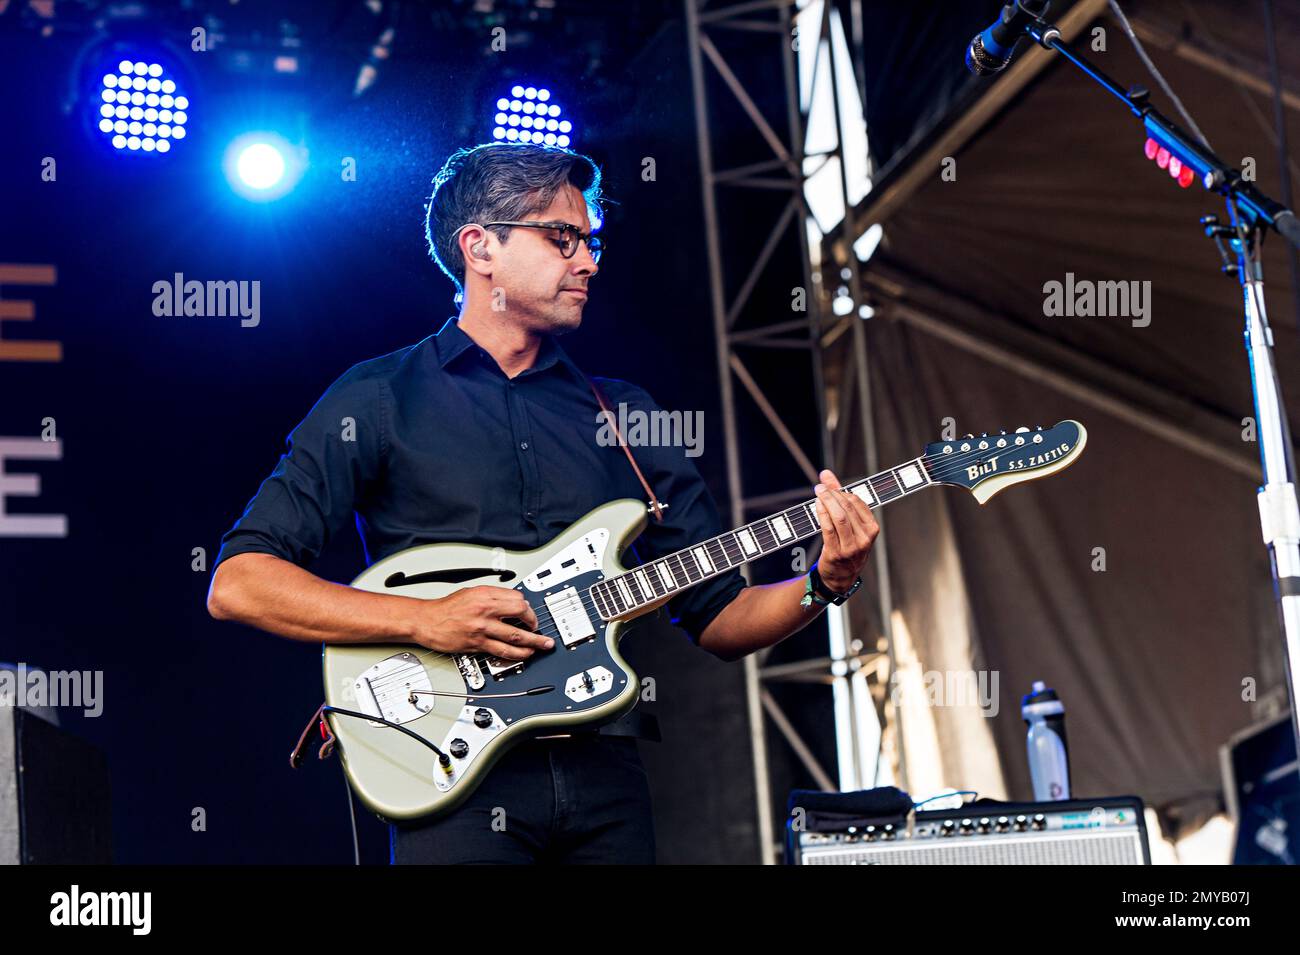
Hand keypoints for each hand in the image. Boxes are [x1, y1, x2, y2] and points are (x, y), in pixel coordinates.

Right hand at [410, 585, 552, 658]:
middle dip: (534, 622)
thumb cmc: (446, 608)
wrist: (427, 621)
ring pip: (515, 636)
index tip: (529, 612)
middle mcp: (485, 610)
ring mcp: (482, 628)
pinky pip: (502, 651)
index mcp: (485, 594)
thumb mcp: (471, 592)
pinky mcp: (477, 644)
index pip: (517, 598)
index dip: (527, 606)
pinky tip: (525, 654)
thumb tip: (511, 601)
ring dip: (533, 641)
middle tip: (539, 628)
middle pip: (521, 613)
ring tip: (543, 644)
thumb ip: (491, 596)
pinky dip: (517, 654)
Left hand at [813, 468, 878, 593]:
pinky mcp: (836, 553)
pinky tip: (817, 506)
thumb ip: (839, 498)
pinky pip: (828, 529)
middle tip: (821, 487)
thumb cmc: (846, 546)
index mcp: (872, 529)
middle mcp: (864, 538)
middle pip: (848, 508)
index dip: (842, 491)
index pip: (858, 503)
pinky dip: (822, 514)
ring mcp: (851, 547)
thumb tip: (826, 474)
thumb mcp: (850, 525)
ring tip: (818, 493)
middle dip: (833, 494)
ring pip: (839, 517)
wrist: (841, 577)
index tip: (829, 485)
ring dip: (827, 502)